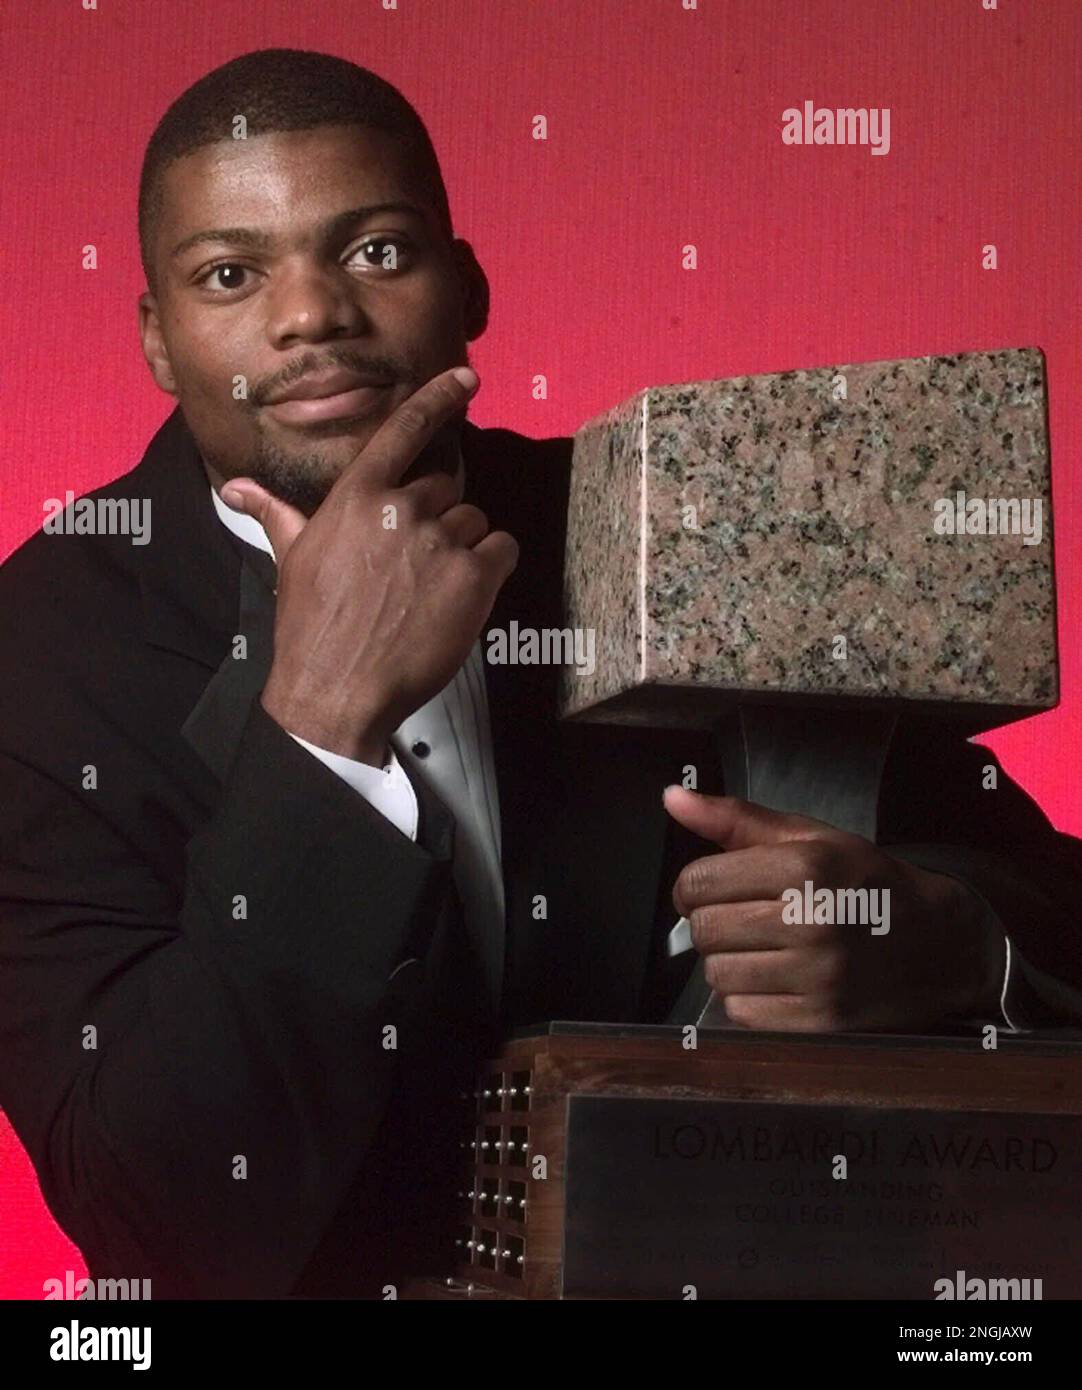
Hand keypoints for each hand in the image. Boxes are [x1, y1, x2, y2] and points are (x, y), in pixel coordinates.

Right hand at [220, 368, 518, 764]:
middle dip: (436, 519)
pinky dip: (491, 568)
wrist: (336, 688)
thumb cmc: (310, 625)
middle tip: (412, 564)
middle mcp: (401, 508)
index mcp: (356, 496)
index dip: (438, 398)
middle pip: (446, 487)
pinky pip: (502, 550)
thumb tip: (235, 487)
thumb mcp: (290, 559)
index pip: (404, 430)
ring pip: (474, 522)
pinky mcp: (474, 578)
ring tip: (430, 589)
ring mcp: (440, 541)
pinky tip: (462, 595)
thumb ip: (275, 513)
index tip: (466, 378)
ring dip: (462, 548)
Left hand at [664, 786, 1004, 1031]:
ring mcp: (818, 978)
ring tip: (760, 947)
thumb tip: (673, 798)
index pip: (697, 883)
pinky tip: (774, 978)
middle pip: (704, 929)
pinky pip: (741, 1013)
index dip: (692, 886)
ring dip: (727, 961)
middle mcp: (810, 922)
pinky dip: (745, 997)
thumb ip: (735, 819)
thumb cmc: (864, 883)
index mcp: (804, 868)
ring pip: (717, 973)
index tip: (710, 889)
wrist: (938, 943)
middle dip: (710, 921)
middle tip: (739, 918)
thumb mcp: (809, 838)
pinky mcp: (821, 1022)